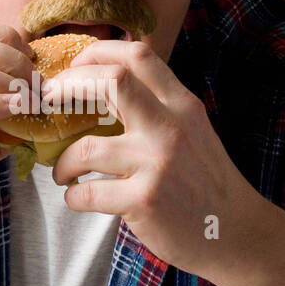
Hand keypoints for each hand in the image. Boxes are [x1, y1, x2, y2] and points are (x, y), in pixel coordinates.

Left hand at [48, 40, 265, 281]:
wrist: (235, 233)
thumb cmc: (205, 182)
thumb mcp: (192, 132)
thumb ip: (158, 108)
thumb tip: (103, 86)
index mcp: (182, 105)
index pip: (138, 55)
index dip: (98, 53)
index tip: (73, 67)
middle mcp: (171, 128)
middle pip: (111, 81)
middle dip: (68, 85)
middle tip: (49, 100)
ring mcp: (157, 164)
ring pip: (84, 148)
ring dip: (62, 162)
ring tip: (63, 172)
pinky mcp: (144, 201)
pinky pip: (87, 193)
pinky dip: (73, 196)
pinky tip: (78, 197)